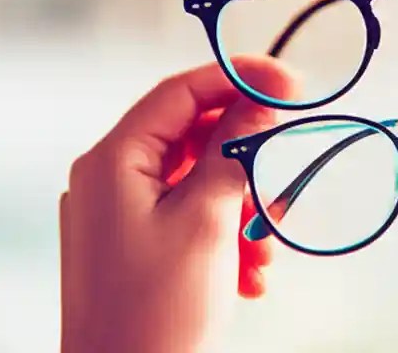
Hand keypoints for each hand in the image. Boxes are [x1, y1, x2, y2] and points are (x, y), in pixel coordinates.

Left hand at [60, 57, 295, 352]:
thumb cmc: (154, 318)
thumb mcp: (206, 221)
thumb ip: (232, 150)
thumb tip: (259, 99)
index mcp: (111, 162)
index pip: (179, 92)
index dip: (237, 79)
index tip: (289, 81)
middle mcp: (108, 182)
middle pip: (190, 136)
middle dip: (243, 158)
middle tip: (282, 172)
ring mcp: (117, 218)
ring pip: (195, 181)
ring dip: (240, 206)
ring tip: (263, 247)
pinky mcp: (133, 251)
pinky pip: (187, 218)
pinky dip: (224, 234)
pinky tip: (249, 272)